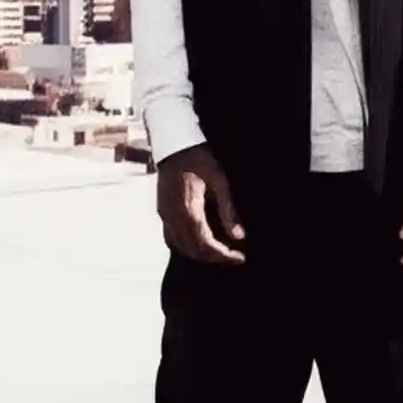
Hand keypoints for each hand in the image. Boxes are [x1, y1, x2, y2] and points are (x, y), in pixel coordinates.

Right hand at [156, 144, 246, 264]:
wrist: (174, 144)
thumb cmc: (199, 158)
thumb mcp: (220, 182)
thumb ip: (228, 211)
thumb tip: (239, 236)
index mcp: (188, 210)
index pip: (206, 244)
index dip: (223, 255)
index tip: (240, 258)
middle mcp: (172, 217)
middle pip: (193, 250)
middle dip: (214, 258)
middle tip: (234, 257)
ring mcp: (164, 215)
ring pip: (181, 247)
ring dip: (201, 254)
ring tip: (221, 252)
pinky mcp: (162, 212)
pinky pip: (172, 238)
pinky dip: (187, 247)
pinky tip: (201, 243)